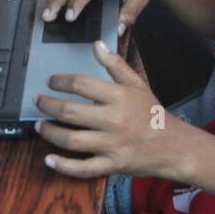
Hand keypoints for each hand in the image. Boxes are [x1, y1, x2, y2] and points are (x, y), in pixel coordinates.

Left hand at [36, 40, 176, 177]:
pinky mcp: (113, 165)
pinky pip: (83, 168)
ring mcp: (112, 145)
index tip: (51, 81)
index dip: (61, 81)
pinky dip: (63, 165)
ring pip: (71, 140)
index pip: (81, 84)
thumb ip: (116, 64)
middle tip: (38, 101)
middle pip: (70, 112)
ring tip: (39, 126)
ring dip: (50, 133)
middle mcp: (114, 120)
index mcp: (119, 97)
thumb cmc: (154, 115)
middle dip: (48, 105)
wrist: (175, 147)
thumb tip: (97, 45)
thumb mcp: (138, 85)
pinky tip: (48, 159)